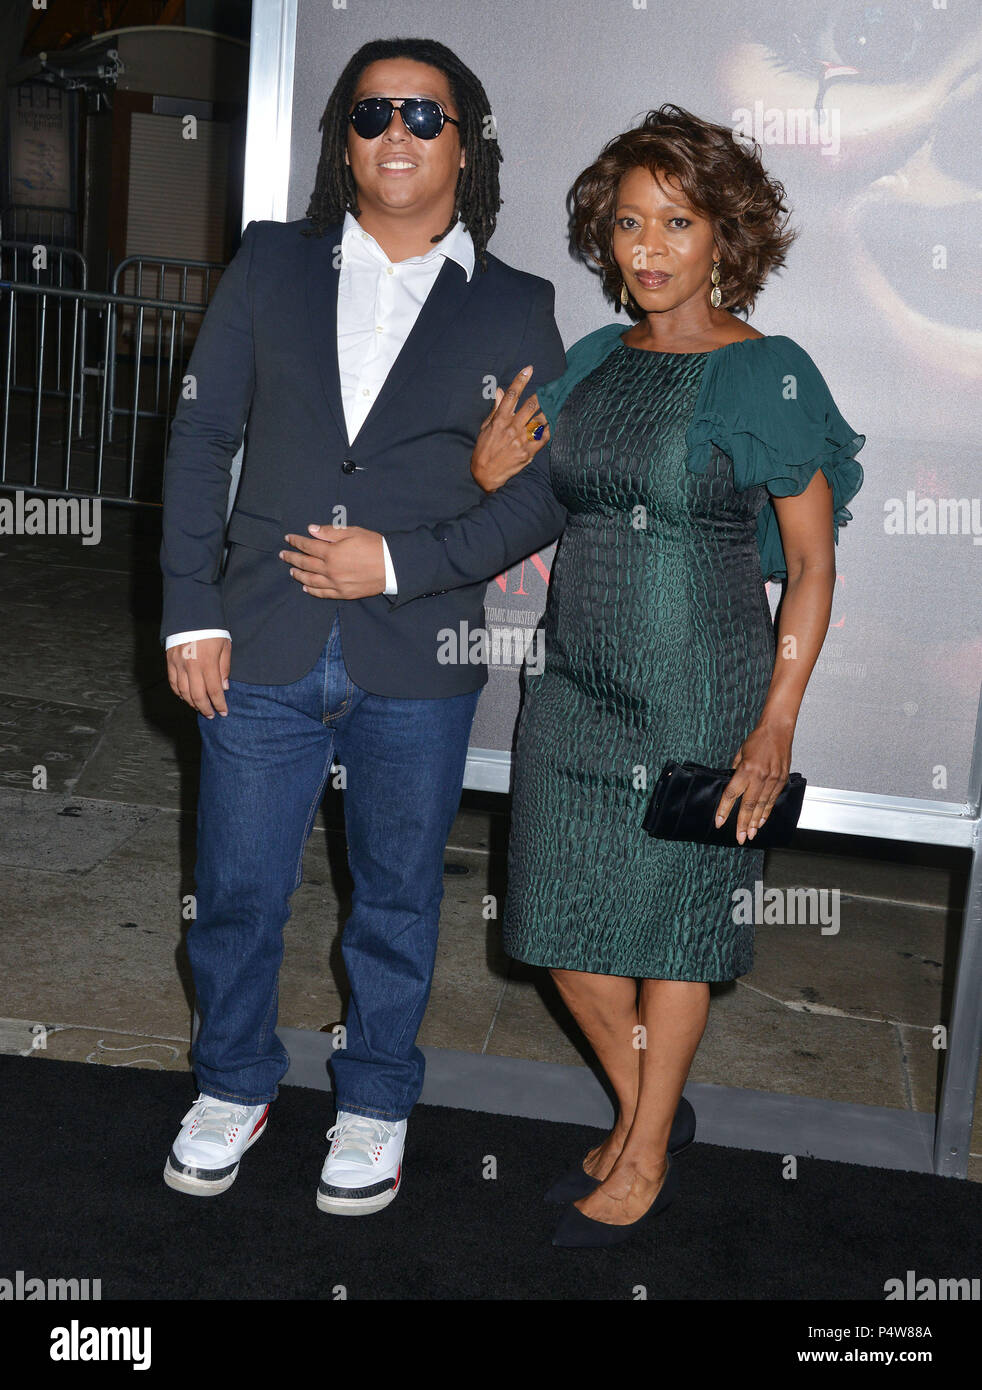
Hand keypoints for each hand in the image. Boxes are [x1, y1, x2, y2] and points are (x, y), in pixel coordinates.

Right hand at [166, 635, 230, 718]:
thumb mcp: (225, 647)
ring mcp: (178, 664)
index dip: (219, 704)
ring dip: (192, 703)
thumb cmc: (212, 630)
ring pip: (183, 692)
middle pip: (197, 695)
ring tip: (200, 708)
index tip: (224, 712)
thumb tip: (224, 688)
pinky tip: (186, 697)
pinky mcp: (170, 661)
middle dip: (205, 708)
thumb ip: (224, 668)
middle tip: (211, 715)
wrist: (191, 615)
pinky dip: (179, 693)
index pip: (214, 691)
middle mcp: (191, 666)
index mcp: (207, 663)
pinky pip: (173, 683)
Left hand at [280, 525, 385, 598]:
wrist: (392, 566)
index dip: (296, 541)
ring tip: (291, 571)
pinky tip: (305, 587)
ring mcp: (336, 583)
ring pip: (311, 580)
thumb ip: (330, 532)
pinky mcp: (343, 593)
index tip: (288, 538)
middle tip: (283, 555)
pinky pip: (323, 593)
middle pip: (305, 563)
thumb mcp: (353, 532)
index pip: (307, 545)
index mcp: (332, 552)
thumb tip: (311, 530)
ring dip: (299, 575)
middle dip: (292, 558)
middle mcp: (330, 569)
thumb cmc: (375, 546)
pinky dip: (312, 590)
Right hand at [470, 365, 549, 492]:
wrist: (486, 474)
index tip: (529, 369)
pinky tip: (552, 424)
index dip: (521, 380)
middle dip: (542, 395)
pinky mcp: (528, 452)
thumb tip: (501, 391)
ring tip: (555, 404)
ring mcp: (521, 440)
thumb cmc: (484, 449)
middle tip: (551, 388)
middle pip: (531, 405)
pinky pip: (543, 438)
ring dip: (548, 411)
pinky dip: (549, 429)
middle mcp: (511, 428)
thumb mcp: (486, 427)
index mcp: (499, 420)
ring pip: (540, 420)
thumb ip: (496, 408)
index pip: (511, 395)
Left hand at [714, 721, 792, 843]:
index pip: (732, 794)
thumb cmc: (758, 739)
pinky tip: (761, 821)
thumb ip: (735, 771)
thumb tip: (731, 785)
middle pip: (748, 805)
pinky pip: (773, 800)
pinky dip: (766, 812)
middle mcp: (760, 776)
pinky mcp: (782, 780)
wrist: (778, 730)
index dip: (724, 810)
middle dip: (743, 824)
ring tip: (750, 834)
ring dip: (755, 822)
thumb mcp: (740, 753)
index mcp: (747, 769)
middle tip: (740, 837)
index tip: (719, 822)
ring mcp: (773, 780)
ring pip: (762, 806)